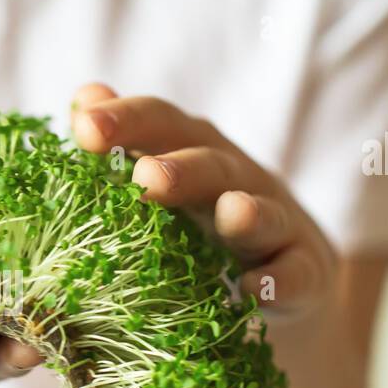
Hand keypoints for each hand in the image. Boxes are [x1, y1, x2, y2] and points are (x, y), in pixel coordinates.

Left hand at [70, 83, 337, 317]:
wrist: (289, 270)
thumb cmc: (205, 218)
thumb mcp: (170, 177)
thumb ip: (127, 140)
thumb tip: (83, 97)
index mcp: (194, 151)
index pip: (161, 124)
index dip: (126, 121)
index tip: (83, 127)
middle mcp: (237, 178)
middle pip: (210, 166)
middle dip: (180, 169)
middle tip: (146, 177)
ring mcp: (276, 223)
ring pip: (263, 214)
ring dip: (247, 214)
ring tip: (229, 213)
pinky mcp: (304, 270)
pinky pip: (295, 274)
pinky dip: (278, 281)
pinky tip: (254, 290)